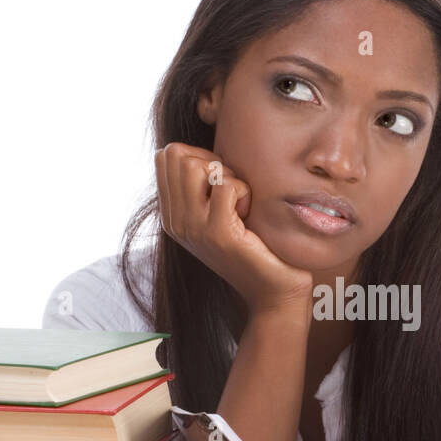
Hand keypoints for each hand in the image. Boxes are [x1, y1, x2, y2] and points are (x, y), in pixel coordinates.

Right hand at [154, 142, 312, 315]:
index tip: (220, 183)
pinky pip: (227, 185)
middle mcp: (175, 222)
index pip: (166, 155)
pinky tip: (249, 215)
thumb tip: (199, 150)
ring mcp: (193, 228)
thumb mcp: (219, 213)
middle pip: (178, 155)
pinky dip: (245, 192)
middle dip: (212, 162)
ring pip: (198, 166)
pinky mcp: (218, 234)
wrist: (273, 291)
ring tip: (240, 204)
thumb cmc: (255, 245)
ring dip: (228, 176)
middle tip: (232, 192)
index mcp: (171, 214)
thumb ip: (203, 185)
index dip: (199, 156)